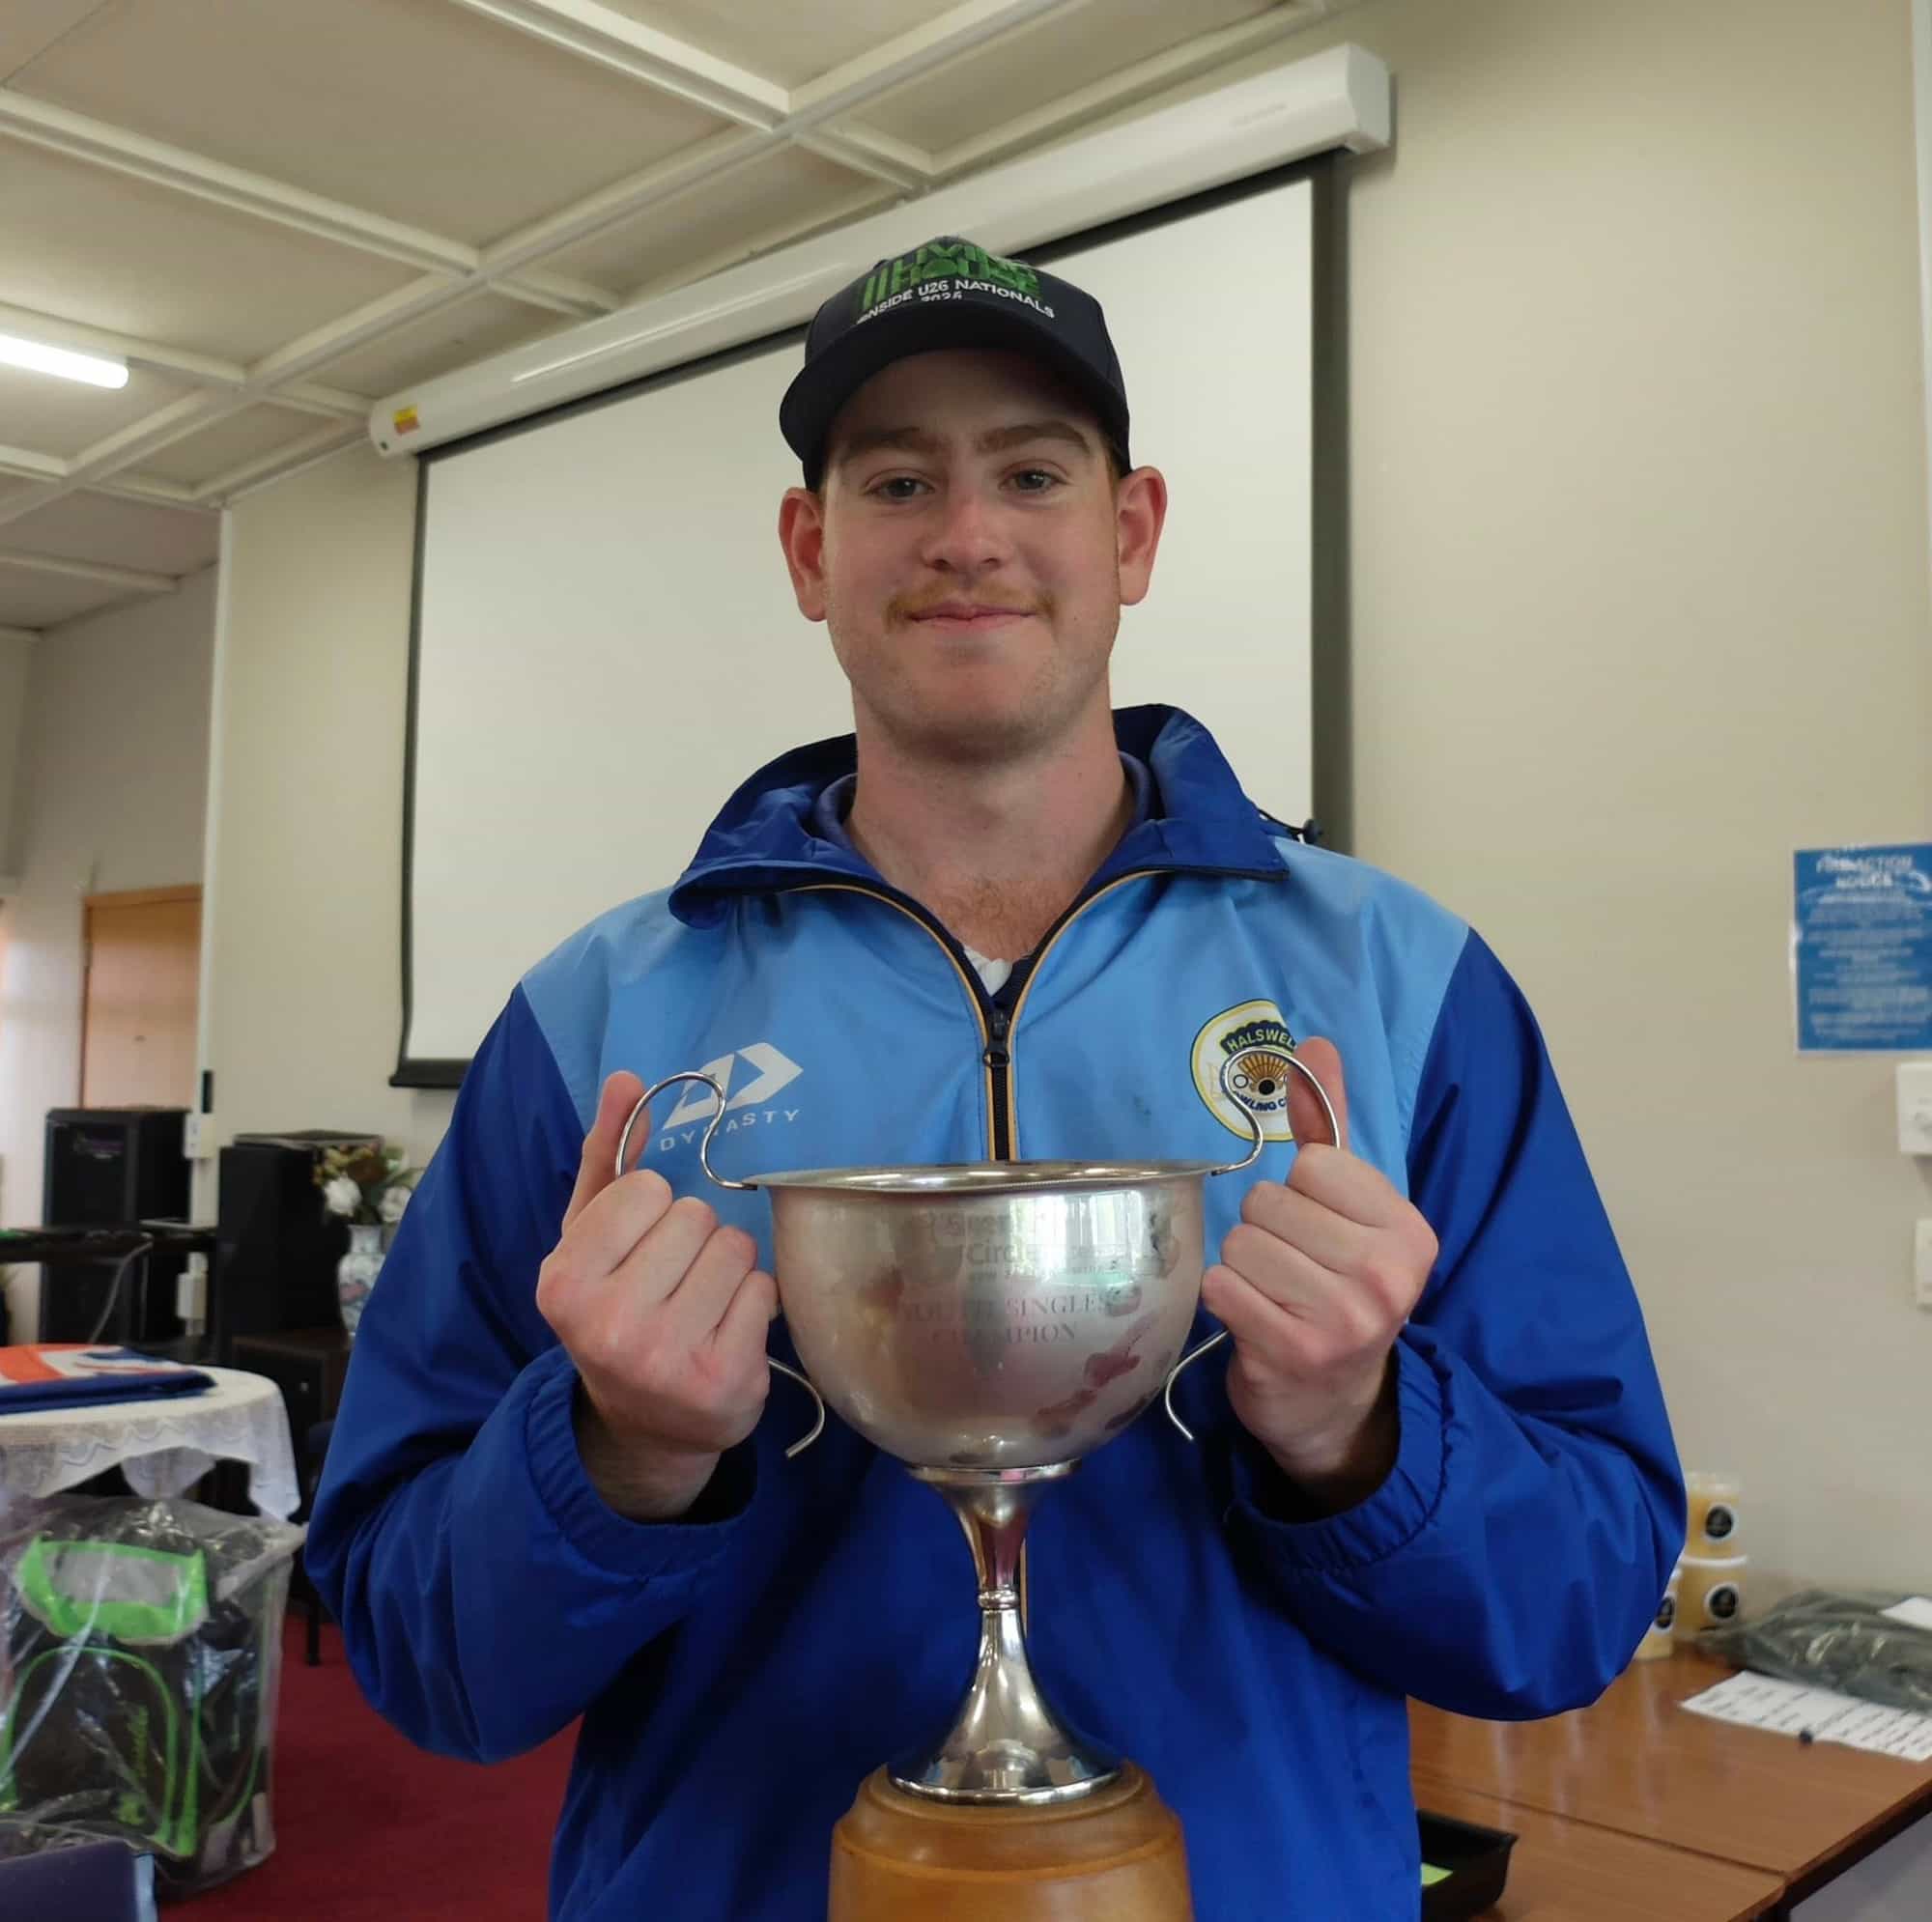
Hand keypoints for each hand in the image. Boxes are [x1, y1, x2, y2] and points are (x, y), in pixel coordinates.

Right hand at [537, 1071, 777, 1519]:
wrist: (645, 1423)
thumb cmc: (616, 1307)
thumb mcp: (591, 1238)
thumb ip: (606, 1156)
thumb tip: (627, 1079)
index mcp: (564, 1282)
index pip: (645, 1189)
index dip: (651, 1210)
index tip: (638, 1248)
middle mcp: (609, 1325)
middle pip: (695, 1217)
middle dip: (693, 1238)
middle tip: (673, 1280)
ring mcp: (668, 1358)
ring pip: (737, 1250)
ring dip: (729, 1268)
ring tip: (701, 1302)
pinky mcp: (726, 1380)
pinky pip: (766, 1292)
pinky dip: (754, 1303)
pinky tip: (725, 1330)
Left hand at [1200, 1040, 1436, 1507]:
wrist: (1333, 1404)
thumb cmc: (1335, 1288)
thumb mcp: (1346, 1208)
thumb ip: (1328, 1126)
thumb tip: (1314, 1043)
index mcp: (1409, 1232)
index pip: (1313, 1165)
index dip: (1300, 1193)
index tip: (1320, 1233)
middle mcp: (1386, 1275)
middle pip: (1268, 1204)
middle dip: (1266, 1232)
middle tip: (1293, 1271)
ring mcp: (1343, 1319)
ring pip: (1240, 1243)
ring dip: (1242, 1267)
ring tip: (1274, 1296)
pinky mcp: (1291, 1351)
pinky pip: (1222, 1285)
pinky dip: (1225, 1299)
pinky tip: (1255, 1321)